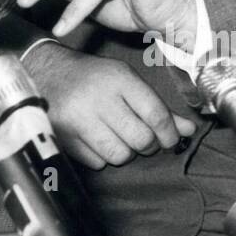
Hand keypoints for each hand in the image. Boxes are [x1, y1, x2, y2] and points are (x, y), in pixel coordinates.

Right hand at [21, 43, 195, 169]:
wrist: (45, 72)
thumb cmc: (93, 78)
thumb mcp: (126, 81)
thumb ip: (157, 107)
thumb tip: (190, 130)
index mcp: (118, 78)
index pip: (156, 114)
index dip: (169, 133)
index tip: (170, 139)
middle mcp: (98, 98)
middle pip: (141, 139)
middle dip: (147, 145)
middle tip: (142, 138)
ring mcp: (78, 120)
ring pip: (120, 155)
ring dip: (124, 152)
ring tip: (117, 137)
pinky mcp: (64, 138)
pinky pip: (98, 162)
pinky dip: (102, 156)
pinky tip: (95, 139)